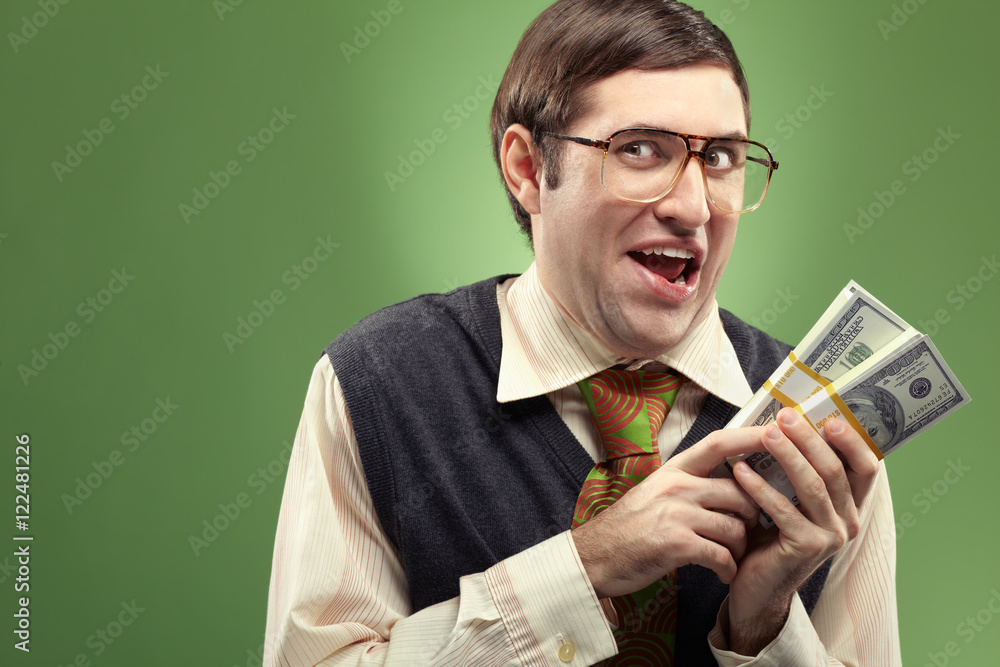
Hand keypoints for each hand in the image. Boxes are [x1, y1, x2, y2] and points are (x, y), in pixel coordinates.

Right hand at [572, 428, 763, 599]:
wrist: (593, 557)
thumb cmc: (626, 528)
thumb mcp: (654, 492)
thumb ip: (688, 484)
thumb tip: (728, 483)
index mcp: (672, 470)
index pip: (719, 443)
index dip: (751, 436)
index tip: (777, 432)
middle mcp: (676, 486)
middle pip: (739, 492)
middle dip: (752, 515)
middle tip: (749, 530)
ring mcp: (676, 514)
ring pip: (735, 526)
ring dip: (740, 548)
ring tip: (732, 558)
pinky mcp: (677, 544)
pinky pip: (722, 555)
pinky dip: (728, 569)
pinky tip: (722, 573)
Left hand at [726, 408, 880, 653]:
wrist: (756, 588)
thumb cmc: (770, 537)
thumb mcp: (790, 500)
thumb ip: (798, 470)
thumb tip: (788, 422)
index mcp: (850, 506)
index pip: (865, 468)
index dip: (852, 441)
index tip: (830, 417)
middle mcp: (848, 522)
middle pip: (834, 470)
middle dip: (809, 439)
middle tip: (784, 417)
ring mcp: (830, 537)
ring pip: (812, 486)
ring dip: (788, 456)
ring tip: (765, 435)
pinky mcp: (806, 548)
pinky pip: (783, 510)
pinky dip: (760, 487)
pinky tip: (740, 471)